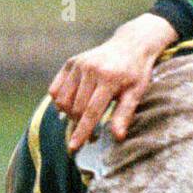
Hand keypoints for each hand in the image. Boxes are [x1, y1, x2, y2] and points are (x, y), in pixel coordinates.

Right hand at [49, 13, 176, 150]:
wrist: (130, 45)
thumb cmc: (136, 73)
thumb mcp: (136, 93)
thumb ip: (124, 114)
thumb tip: (117, 138)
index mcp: (108, 78)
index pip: (91, 111)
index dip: (82, 131)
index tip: (74, 147)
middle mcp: (90, 69)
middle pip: (76, 108)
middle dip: (80, 125)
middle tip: (91, 136)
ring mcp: (78, 65)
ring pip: (63, 100)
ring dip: (69, 115)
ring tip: (83, 118)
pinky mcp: (70, 62)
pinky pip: (55, 89)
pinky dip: (60, 101)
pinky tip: (72, 105)